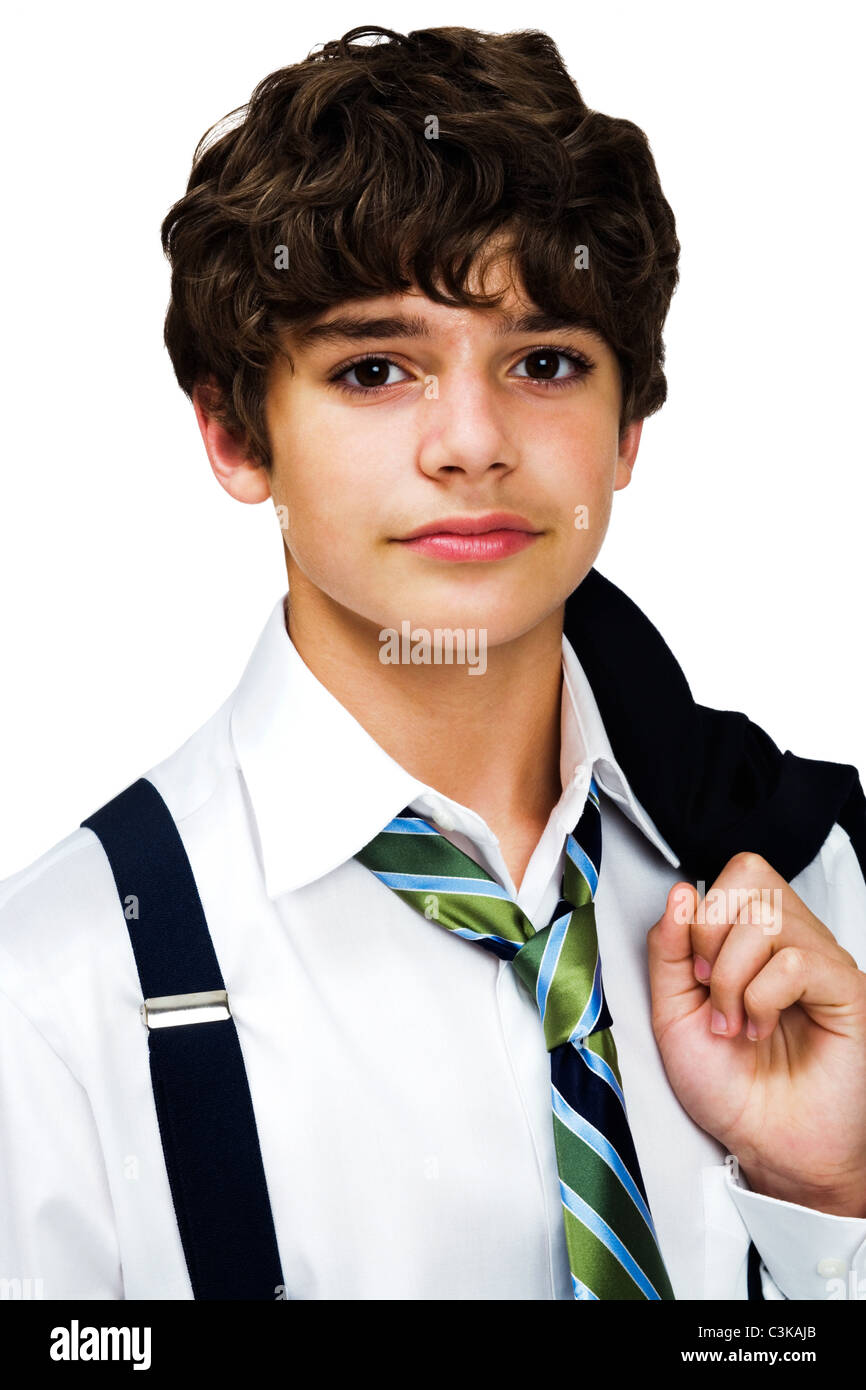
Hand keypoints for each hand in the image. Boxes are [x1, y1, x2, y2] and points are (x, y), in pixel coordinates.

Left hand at [647, 852, 865, 1215]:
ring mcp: (822, 963)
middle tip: (713, 994)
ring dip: (732, 979)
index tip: (695, 974)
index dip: (702, 914)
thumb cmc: (727, 1087)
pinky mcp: (845, 990)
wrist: (764, 1149)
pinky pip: (795, 962)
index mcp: (754, 938)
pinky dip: (762, 999)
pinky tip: (760, 1030)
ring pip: (767, 919)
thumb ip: (667, 950)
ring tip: (736, 1024)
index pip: (737, 872)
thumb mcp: (672, 1010)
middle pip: (750, 878)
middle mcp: (792, 941)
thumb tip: (680, 894)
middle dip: (711, 937)